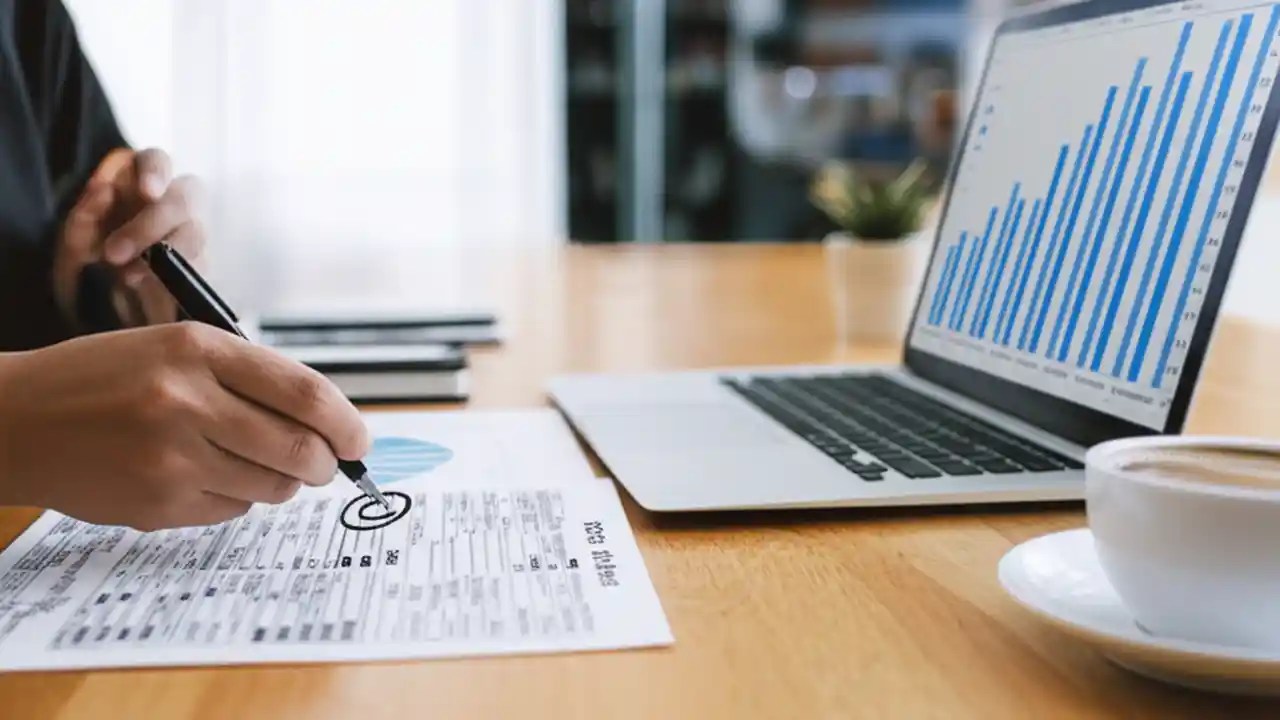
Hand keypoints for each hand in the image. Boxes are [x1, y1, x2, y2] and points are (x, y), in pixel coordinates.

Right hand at [0, 324, 370, 530]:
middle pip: (301, 449)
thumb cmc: (107, 378)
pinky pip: (232, 510)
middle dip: (325, 463)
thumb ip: (251, 378)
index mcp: (198, 350)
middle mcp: (185, 402)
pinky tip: (200, 474)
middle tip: (324, 463)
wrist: (18, 419)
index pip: (306, 393)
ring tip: (246, 459)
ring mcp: (170, 459)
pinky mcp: (157, 505)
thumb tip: (328, 422)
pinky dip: (234, 496)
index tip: (359, 441)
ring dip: (280, 480)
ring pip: (273, 487)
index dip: (347, 423)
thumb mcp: (178, 349)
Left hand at [53, 148, 207, 329]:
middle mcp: (170, 206)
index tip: (148, 192)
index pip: (156, 161)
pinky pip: (201, 270)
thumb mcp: (72, 242)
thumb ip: (84, 216)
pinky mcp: (199, 271)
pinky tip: (153, 290)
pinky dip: (178, 279)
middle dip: (155, 222)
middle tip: (115, 254)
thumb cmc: (84, 265)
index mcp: (138, 185)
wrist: (94, 312)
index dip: (156, 172)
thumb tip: (104, 189)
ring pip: (197, 233)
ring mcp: (189, 239)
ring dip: (167, 254)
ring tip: (128, 279)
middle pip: (185, 196)